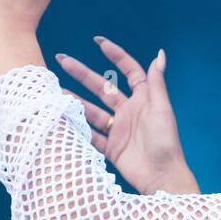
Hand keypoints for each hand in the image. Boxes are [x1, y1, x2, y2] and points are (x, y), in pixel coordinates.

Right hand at [54, 38, 198, 194]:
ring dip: (74, 99)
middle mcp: (129, 112)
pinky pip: (90, 134)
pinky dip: (77, 126)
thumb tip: (159, 54)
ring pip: (91, 110)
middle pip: (102, 87)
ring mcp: (118, 130)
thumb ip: (156, 83)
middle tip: (61, 59)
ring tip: (53, 89)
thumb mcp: (162, 109)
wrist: (162, 178)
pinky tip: (62, 117)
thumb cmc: (166, 143)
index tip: (98, 41)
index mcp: (144, 100)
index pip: (129, 71)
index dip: (116, 55)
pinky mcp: (111, 148)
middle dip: (82, 73)